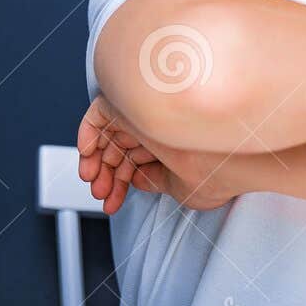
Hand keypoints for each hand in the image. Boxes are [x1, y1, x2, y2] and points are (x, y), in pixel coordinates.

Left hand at [76, 95, 238, 212]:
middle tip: (102, 195)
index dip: (120, 183)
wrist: (218, 156)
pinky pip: (98, 113)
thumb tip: (137, 179)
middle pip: (119, 149)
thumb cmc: (214, 171)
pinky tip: (86, 154)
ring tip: (94, 183)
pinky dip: (87, 133)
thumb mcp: (178, 186)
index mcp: (169, 145)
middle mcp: (156, 128)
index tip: (113, 201)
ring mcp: (145, 115)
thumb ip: (154, 180)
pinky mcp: (133, 105)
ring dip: (95, 161)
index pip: (134, 161)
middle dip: (107, 176)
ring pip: (107, 134)